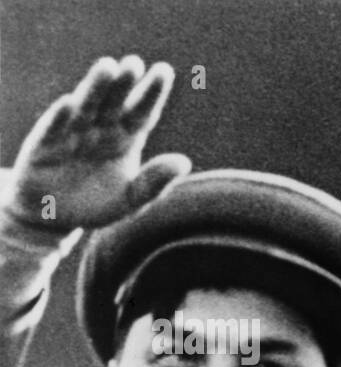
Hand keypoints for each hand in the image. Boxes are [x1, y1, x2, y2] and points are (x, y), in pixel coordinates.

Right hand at [0, 55, 190, 230]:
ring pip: (85, 106)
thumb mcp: (133, 198)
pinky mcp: (44, 145)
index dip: (152, 92)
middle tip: (134, 63)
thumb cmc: (100, 204)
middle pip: (114, 102)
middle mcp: (99, 128)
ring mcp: (71, 133)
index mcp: (126, 137)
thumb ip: (156, 182)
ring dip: (95, 88)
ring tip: (107, 67)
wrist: (59, 218)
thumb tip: (184, 163)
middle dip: (124, 83)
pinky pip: (53, 129)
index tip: (164, 70)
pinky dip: (61, 117)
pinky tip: (70, 104)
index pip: (142, 111)